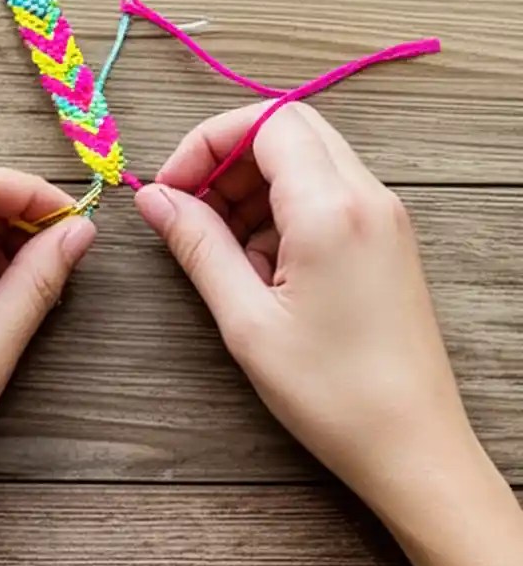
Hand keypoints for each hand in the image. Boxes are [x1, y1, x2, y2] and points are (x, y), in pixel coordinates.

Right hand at [136, 102, 522, 565]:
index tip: (169, 188)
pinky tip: (257, 266)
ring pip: (307, 158)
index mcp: (332, 210)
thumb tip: (153, 198)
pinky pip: (326, 192)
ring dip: (251, 184)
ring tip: (219, 247)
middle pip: (288, 127)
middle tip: (188, 207)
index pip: (265, 120)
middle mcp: (367, 197)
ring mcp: (383, 217)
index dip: (205, 141)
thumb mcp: (246, 319)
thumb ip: (197, 246)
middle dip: (226, 156)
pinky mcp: (386, 239)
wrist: (412, 445)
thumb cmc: (330, 392)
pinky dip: (280, 209)